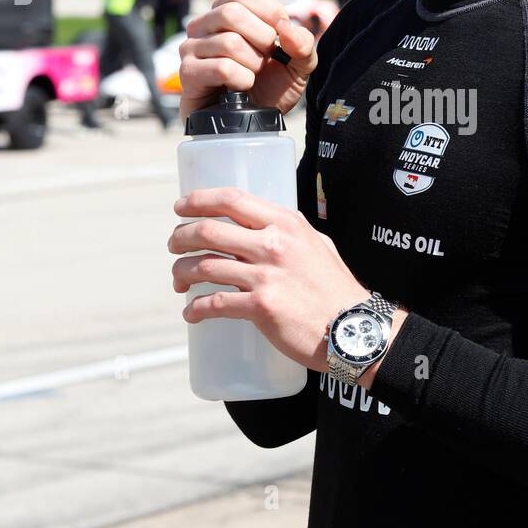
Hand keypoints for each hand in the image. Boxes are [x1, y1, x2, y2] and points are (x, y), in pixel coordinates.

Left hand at [169, 187, 369, 372]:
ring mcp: (266, 275)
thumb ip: (293, 234)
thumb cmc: (337, 290)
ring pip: (203, 266)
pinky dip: (195, 309)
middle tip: (174, 247)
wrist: (354, 328)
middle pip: (208, 231)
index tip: (180, 208)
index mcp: (286, 223)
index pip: (232, 199)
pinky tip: (191, 314)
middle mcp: (273, 244)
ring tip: (179, 282)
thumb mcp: (319, 245)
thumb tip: (269, 227)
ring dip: (181, 273)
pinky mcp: (260, 307)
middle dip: (180, 237)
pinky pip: (213, 304)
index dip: (198, 200)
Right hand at [178, 0, 316, 122]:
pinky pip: (221, 68)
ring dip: (254, 64)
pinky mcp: (188, 73)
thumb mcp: (298, 64)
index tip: (280, 33)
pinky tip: (242, 87)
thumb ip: (303, 44)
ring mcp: (192, 48)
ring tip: (253, 75)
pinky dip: (242, 80)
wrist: (253, 122)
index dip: (268, 10)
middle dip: (262, 39)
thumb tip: (288, 29)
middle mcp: (205, 25)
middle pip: (231, 12)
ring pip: (229, 42)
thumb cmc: (270, 87)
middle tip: (267, 58)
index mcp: (228, 11)